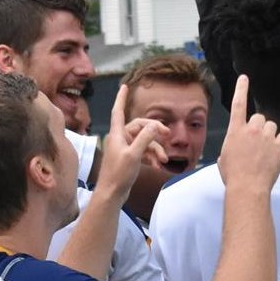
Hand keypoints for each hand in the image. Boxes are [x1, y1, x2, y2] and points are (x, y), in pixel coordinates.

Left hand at [94, 87, 169, 201]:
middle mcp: (120, 138)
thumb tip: (155, 125)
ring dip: (155, 148)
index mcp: (117, 134)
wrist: (112, 194)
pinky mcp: (129, 158)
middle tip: (167, 135)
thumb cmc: (118, 174)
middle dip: (154, 131)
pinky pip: (143, 151)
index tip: (125, 86)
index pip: (118, 111)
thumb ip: (145, 138)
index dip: (121, 98)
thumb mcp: (134, 154)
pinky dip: (151, 156)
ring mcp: (125, 148)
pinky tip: (158, 165)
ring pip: (144, 141)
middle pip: (140, 127)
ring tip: (164, 159)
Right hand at [215, 75, 279, 193]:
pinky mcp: (279, 145)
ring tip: (265, 151)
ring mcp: (266, 137)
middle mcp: (252, 129)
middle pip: (259, 117)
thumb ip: (230, 147)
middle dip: (259, 127)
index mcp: (235, 131)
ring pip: (272, 126)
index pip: (238, 104)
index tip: (244, 78)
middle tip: (257, 142)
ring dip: (270, 135)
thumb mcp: (224, 158)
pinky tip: (273, 155)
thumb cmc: (233, 176)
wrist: (247, 187)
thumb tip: (234, 150)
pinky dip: (279, 145)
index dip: (241, 89)